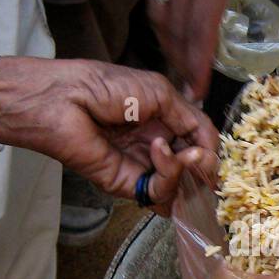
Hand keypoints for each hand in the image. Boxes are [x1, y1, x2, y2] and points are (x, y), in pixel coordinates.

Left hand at [0, 59, 218, 215]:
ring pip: (179, 185)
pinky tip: (159, 151)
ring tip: (181, 152)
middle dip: (203, 165)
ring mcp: (140, 168)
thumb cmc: (104, 87)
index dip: (209, 150)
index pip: (197, 144)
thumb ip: (192, 121)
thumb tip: (212, 149)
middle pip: (191, 170)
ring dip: (187, 168)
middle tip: (201, 156)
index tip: (214, 150)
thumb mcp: (160, 92)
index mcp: (162, 123)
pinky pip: (159, 191)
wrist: (64, 100)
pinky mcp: (126, 185)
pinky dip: (169, 175)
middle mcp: (153, 149)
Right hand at [142, 0, 278, 98]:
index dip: (196, 63)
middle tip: (185, 92)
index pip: (200, 26)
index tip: (196, 90)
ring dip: (166, 44)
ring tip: (176, 67)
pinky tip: (167, 25)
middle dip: (179, 65)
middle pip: (173, 28)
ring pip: (157, 12)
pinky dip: (158, 14)